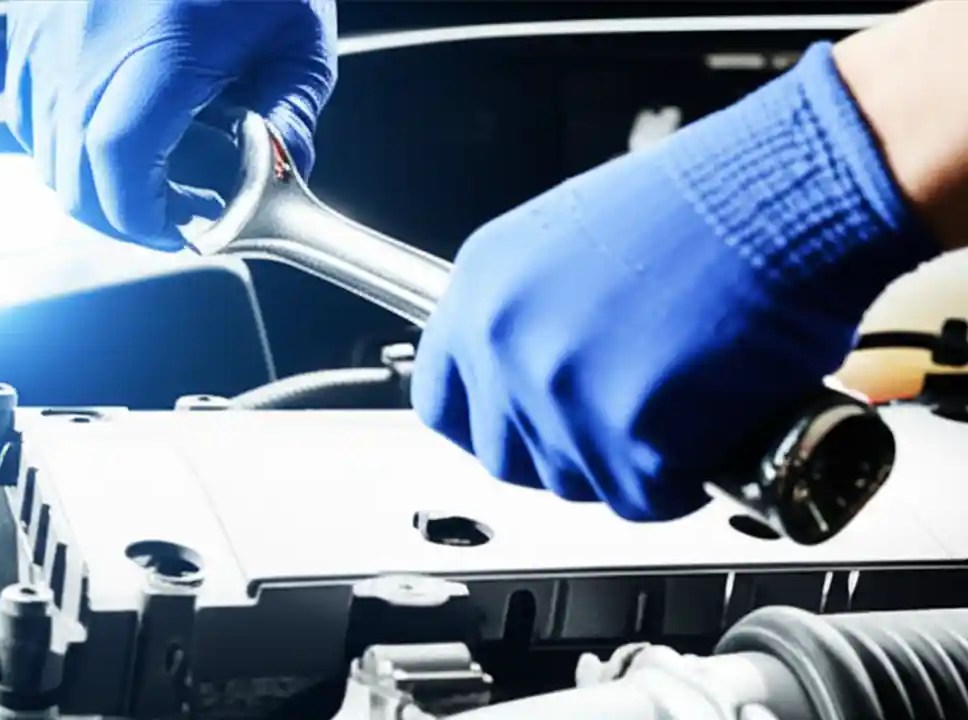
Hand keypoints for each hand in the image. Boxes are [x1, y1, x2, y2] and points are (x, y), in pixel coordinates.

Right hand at [5, 0, 336, 249]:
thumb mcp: (300, 37)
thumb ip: (291, 119)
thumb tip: (274, 178)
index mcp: (160, 44)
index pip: (117, 163)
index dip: (140, 219)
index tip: (178, 232)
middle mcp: (87, 36)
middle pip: (67, 169)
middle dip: (116, 215)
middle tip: (165, 219)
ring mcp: (48, 23)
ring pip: (38, 142)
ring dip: (85, 180)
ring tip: (141, 178)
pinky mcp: (31, 14)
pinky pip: (25, 100)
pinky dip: (58, 135)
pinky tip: (105, 132)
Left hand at [411, 42, 939, 521]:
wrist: (784, 198)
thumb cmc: (705, 205)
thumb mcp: (570, 241)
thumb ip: (531, 315)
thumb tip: (528, 373)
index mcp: (483, 288)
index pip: (441, 401)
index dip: (488, 424)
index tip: (520, 429)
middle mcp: (504, 342)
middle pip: (505, 456)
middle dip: (562, 453)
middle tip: (621, 421)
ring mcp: (560, 394)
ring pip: (576, 483)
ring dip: (626, 465)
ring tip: (676, 406)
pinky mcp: (629, 440)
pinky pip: (643, 498)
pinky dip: (680, 481)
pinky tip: (707, 426)